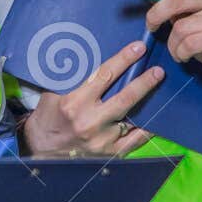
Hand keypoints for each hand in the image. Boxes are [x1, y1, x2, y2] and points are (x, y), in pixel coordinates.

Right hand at [23, 41, 161, 156]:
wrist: (39, 150)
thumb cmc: (47, 117)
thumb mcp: (54, 93)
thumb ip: (74, 78)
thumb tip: (95, 58)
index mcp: (74, 102)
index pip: (105, 75)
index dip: (124, 60)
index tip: (139, 48)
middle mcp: (89, 121)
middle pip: (125, 97)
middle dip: (144, 82)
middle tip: (159, 71)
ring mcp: (101, 140)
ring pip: (132, 119)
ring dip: (148, 105)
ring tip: (162, 92)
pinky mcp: (107, 154)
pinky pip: (133, 142)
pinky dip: (145, 131)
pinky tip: (155, 121)